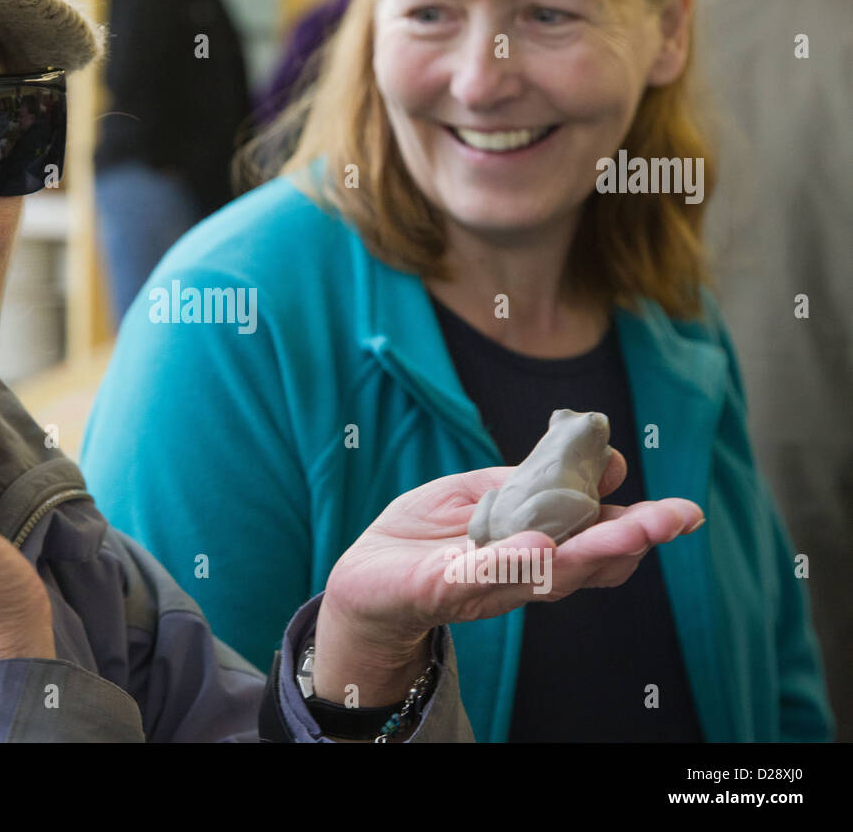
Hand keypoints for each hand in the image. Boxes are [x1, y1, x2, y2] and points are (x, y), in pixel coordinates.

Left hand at [313, 450, 702, 706]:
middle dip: (635, 539)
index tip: (682, 509)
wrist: (363, 578)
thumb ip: (537, 480)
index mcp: (539, 548)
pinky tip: (539, 543)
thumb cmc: (425, 535)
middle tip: (680, 519)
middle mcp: (523, 574)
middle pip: (588, 562)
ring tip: (629, 530)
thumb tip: (606, 457)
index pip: (598, 541)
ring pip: (547, 572)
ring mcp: (485, 584)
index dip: (639, 526)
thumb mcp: (484, 494)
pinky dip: (511, 560)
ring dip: (590, 550)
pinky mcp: (441, 589)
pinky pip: (480, 576)